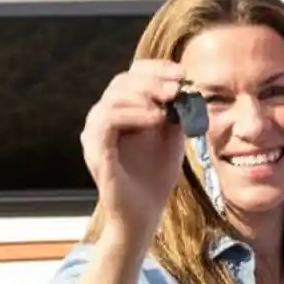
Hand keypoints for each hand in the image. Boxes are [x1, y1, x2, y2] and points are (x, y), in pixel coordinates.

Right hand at [80, 59, 186, 247]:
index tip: (182, 73)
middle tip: (178, 86)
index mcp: (119, 111)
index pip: (131, 76)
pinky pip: (107, 122)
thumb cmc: (155, 176)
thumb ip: (177, 112)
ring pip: (112, 98)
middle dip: (153, 81)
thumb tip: (188, 87)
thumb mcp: (172, 137)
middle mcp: (102, 118)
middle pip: (121, 82)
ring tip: (169, 105)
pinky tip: (157, 119)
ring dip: (144, 95)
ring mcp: (95, 135)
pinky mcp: (95, 152)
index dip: (156, 69)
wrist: (145, 214)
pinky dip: (132, 115)